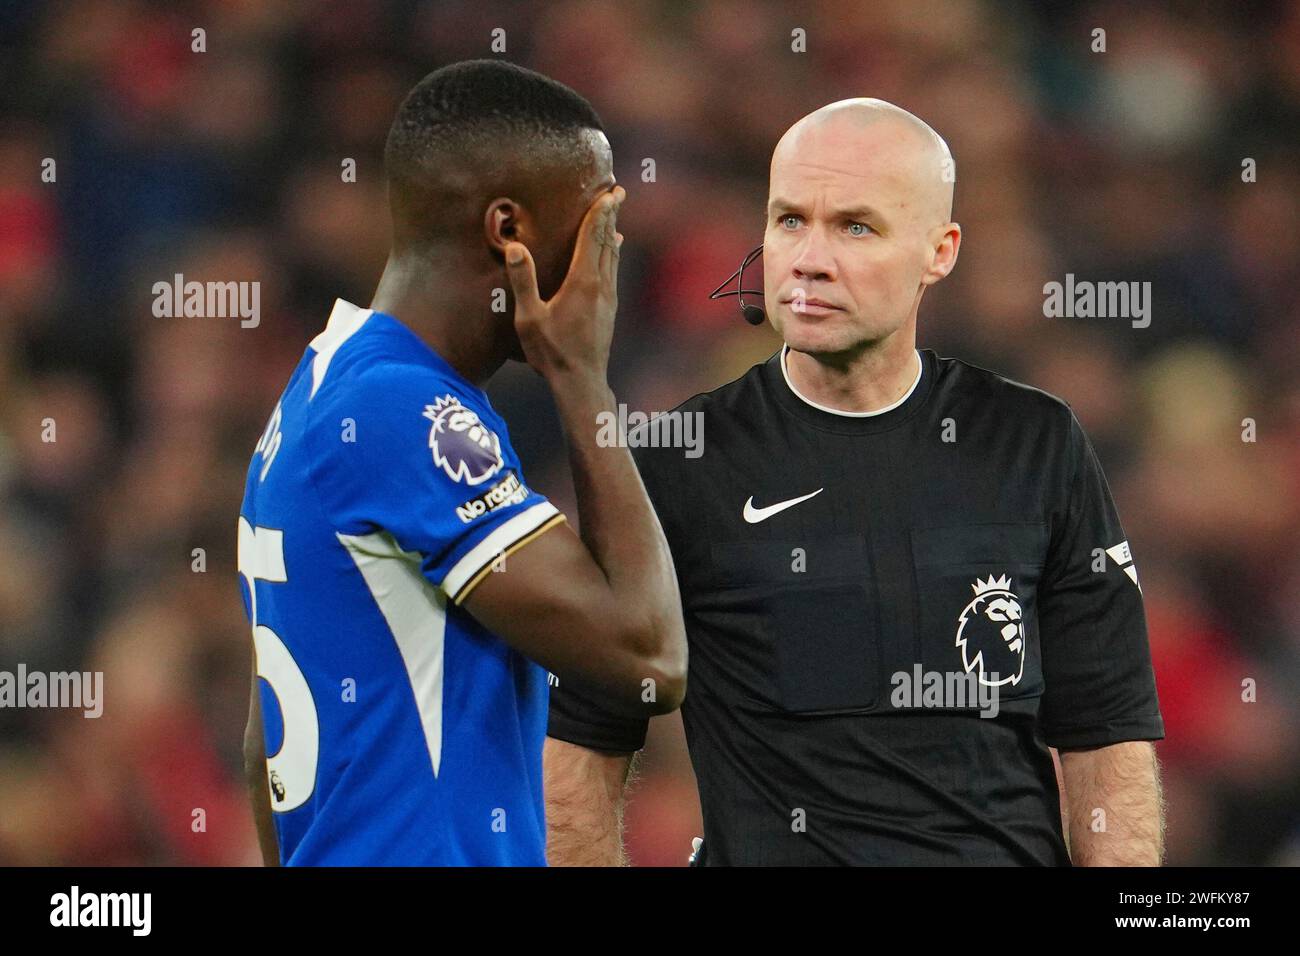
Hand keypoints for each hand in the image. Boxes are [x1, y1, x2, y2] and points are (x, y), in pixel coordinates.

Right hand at [504, 185, 623, 384]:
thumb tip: (515, 247)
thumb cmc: (552, 352)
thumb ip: (523, 281)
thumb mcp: (529, 318)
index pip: (592, 238)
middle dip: (611, 215)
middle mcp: (600, 285)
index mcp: (582, 282)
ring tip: (614, 215)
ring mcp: (608, 298)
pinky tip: (613, 250)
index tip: (608, 192)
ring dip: (612, 232)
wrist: (582, 382)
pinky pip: (613, 271)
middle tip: (619, 192)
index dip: (599, 213)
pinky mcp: (609, 309)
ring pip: (613, 256)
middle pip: (607, 241)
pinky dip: (612, 253)